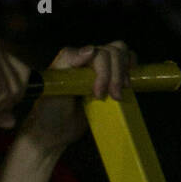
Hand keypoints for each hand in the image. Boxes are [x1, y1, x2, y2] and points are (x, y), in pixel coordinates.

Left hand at [18, 41, 134, 152]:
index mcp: (73, 58)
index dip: (103, 72)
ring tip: (118, 94)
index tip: (99, 94)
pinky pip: (125, 65)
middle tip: (113, 97)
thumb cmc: (49, 110)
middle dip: (116, 74)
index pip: (98, 52)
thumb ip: (66, 62)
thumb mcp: (52, 85)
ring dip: (124, 72)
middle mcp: (87, 61)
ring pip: (120, 54)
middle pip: (112, 52)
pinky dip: (131, 70)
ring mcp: (99, 70)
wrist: (54, 132)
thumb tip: (90, 49)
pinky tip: (127, 84)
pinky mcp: (110, 81)